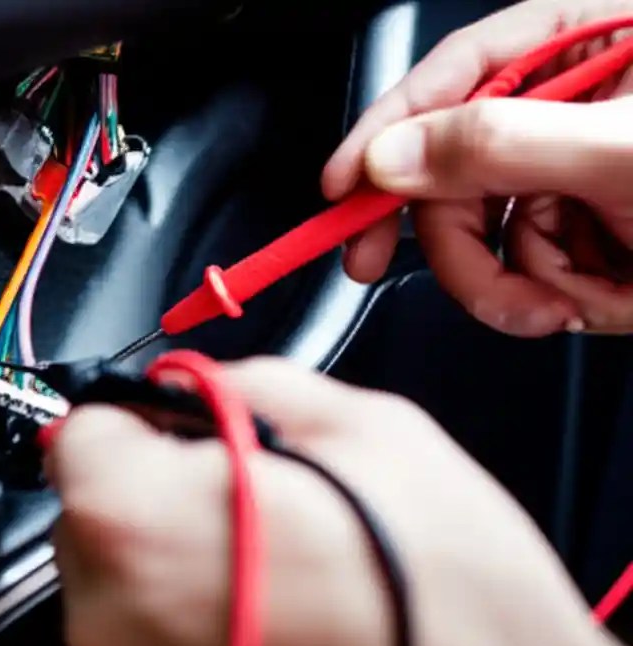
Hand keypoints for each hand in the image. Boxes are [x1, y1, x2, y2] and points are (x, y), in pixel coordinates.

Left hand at [45, 358, 632, 645]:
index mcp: (133, 515)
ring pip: (114, 589)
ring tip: (262, 582)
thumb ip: (241, 385)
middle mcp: (107, 611)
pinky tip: (255, 632)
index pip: (77, 433)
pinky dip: (179, 637)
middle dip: (149, 500)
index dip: (135, 424)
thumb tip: (192, 383)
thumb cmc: (444, 592)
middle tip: (239, 512)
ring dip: (165, 572)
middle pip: (90, 516)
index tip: (173, 436)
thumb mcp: (356, 426)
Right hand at [323, 0, 632, 335]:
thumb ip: (498, 144)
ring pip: (487, 235)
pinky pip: (530, 270)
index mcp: (585, 42)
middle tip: (457, 287)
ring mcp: (579, 171)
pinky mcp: (591, 227)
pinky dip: (555, 298)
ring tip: (567, 304)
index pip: (455, 72)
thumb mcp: (620, 148)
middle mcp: (574, 104)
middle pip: (457, 172)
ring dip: (515, 286)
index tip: (339, 189)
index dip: (386, 131)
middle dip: (463, 247)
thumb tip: (391, 157)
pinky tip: (600, 296)